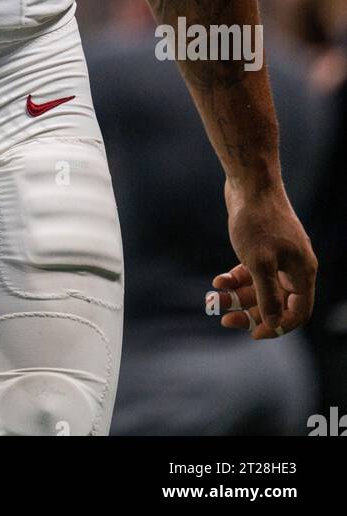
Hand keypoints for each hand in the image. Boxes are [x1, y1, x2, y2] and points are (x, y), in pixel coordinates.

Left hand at [210, 181, 317, 338]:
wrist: (249, 182)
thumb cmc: (257, 221)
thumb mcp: (259, 263)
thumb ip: (267, 295)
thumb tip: (273, 323)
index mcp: (302, 272)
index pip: (297, 312)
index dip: (277, 326)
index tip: (253, 334)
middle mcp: (293, 266)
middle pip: (274, 302)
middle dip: (249, 312)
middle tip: (224, 319)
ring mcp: (278, 255)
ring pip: (258, 287)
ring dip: (237, 295)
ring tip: (213, 297)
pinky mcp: (261, 246)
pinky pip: (250, 271)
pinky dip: (234, 278)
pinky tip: (217, 281)